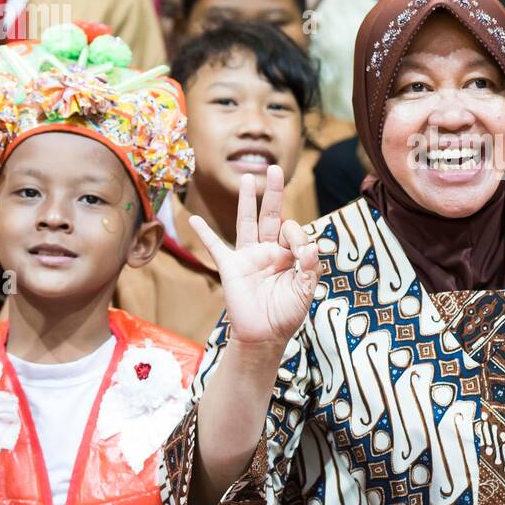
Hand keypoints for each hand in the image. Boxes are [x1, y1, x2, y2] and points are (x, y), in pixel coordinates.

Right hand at [188, 166, 319, 358]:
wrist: (264, 336)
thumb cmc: (287, 315)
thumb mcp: (306, 291)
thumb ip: (310, 267)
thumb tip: (310, 245)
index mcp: (289, 255)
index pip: (293, 230)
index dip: (297, 234)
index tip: (300, 250)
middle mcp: (269, 250)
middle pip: (271, 215)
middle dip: (273, 192)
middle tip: (275, 168)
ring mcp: (248, 256)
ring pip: (247, 222)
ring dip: (247, 200)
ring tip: (248, 178)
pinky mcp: (230, 266)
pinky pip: (215, 246)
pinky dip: (204, 233)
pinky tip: (194, 218)